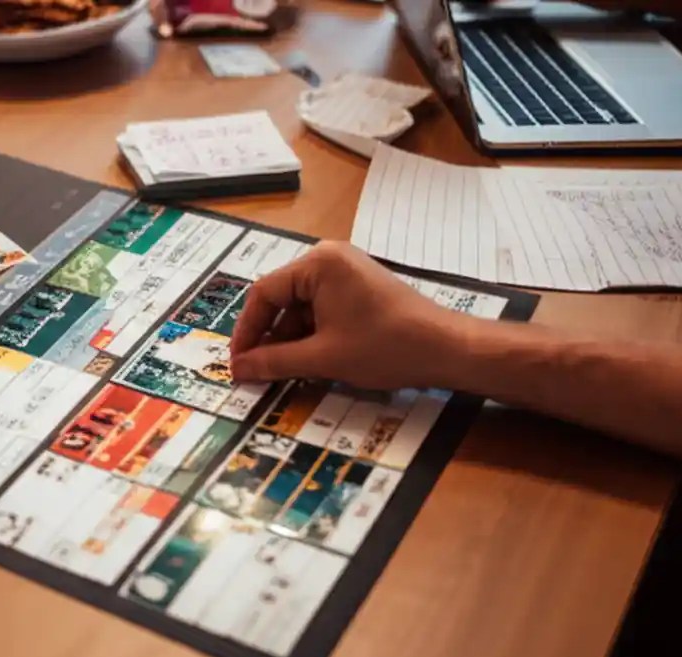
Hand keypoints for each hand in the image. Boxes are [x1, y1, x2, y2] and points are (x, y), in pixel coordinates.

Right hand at [229, 242, 472, 388]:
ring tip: (283, 371)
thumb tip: (236, 370)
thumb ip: (274, 362)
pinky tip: (309, 361)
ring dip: (290, 339)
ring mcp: (346, 271)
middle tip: (255, 370)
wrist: (445, 348)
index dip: (246, 331)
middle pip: (281, 298)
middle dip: (268, 336)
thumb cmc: (383, 347)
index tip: (237, 362)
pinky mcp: (359, 288)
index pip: (264, 293)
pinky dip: (311, 334)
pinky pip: (321, 309)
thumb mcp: (323, 358)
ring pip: (301, 307)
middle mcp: (329, 258)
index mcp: (317, 264)